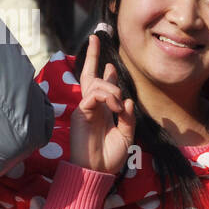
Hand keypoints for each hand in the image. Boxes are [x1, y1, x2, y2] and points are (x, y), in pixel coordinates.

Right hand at [68, 33, 135, 173]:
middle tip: (95, 37)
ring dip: (112, 89)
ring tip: (119, 106)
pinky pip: (92, 95)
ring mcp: (84, 108)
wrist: (98, 172)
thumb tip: (126, 98)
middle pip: (89, 75)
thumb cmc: (110, 157)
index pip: (102, 85)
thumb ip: (128, 117)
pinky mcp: (80, 113)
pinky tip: (115, 108)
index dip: (107, 71)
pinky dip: (106, 97)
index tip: (111, 61)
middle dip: (92, 55)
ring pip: (95, 83)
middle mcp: (92, 106)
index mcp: (103, 110)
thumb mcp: (127, 135)